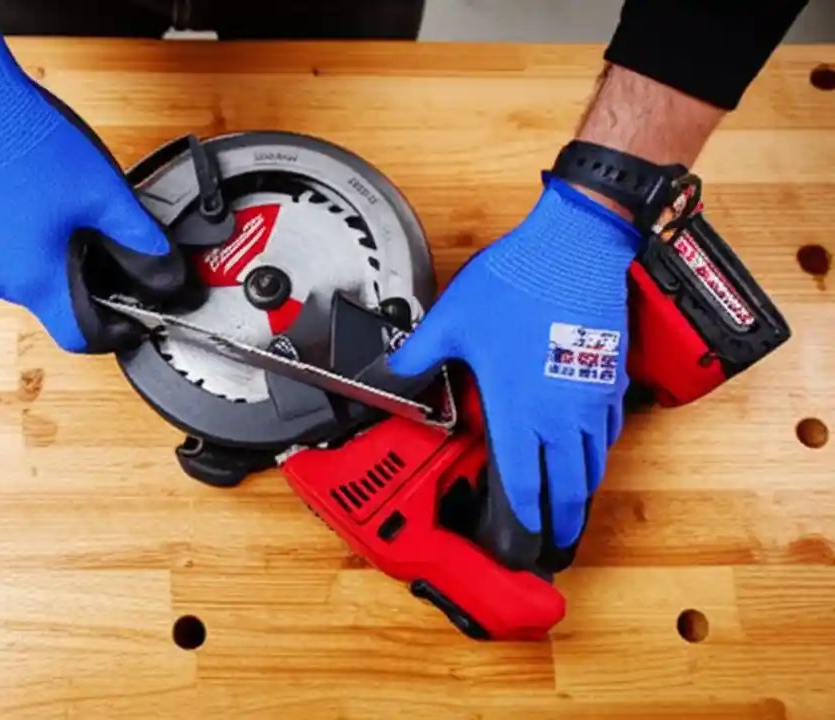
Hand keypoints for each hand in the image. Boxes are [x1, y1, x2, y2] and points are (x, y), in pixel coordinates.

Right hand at [0, 0, 186, 351]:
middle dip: (87, 284)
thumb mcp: (104, 194)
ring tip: (71, 216)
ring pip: (27, 277)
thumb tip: (171, 276)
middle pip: (55, 303)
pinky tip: (35, 204)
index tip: (134, 320)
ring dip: (54, 260)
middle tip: (108, 245)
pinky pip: (0, 255)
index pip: (80, 337)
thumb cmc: (31, 144)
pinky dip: (24, 243)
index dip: (114, 334)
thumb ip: (141, 241)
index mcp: (37, 279)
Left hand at [388, 178, 640, 570]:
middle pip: (566, 486)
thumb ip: (419, 355)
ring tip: (571, 511)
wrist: (576, 247)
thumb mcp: (452, 320)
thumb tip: (390, 374)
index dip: (520, 517)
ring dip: (581, 492)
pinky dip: (598, 453)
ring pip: (592, 464)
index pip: (520, 482)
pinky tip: (589, 454)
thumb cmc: (518, 280)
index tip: (519, 540)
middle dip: (560, 521)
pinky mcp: (609, 379)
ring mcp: (589, 399)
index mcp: (517, 407)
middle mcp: (559, 414)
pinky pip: (607, 432)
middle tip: (553, 543)